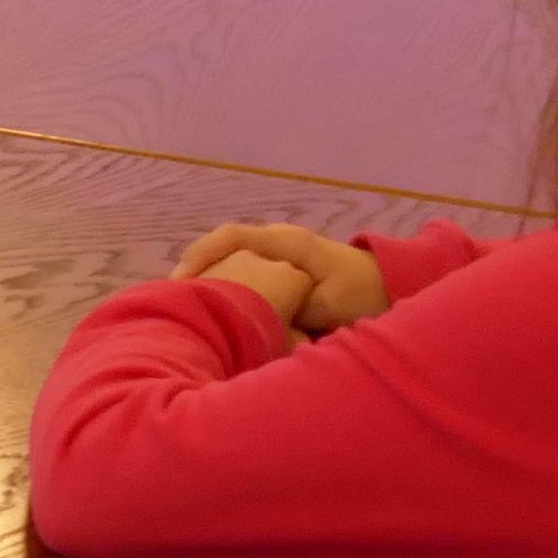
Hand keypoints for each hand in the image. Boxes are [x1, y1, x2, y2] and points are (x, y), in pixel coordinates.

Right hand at [170, 219, 390, 333]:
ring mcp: (275, 254)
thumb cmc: (362, 293)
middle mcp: (275, 242)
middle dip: (194, 272)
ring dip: (207, 282)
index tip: (178, 281)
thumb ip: (293, 310)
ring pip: (229, 262)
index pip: (231, 237)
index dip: (201, 256)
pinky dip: (224, 290)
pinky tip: (213, 312)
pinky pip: (242, 274)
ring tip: (183, 310)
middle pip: (221, 249)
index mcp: (286, 243)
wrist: (389, 286)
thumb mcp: (330, 305)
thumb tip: (255, 320)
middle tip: (168, 304)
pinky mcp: (277, 271)